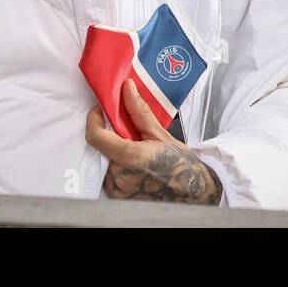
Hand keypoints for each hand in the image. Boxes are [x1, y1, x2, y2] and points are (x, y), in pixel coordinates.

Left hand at [84, 78, 222, 204]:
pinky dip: (117, 165)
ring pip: (104, 161)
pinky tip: (134, 165)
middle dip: (109, 135)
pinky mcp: (117, 198)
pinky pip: (109, 175)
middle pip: (100, 147)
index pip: (96, 136)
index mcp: (130, 158)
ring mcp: (118, 191)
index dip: (94, 119)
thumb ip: (139, 111)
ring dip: (113, 151)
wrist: (192, 192)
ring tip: (135, 149)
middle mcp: (120, 177)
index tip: (101, 110)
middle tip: (127, 132)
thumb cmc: (180, 163)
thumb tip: (127, 88)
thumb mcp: (161, 134)